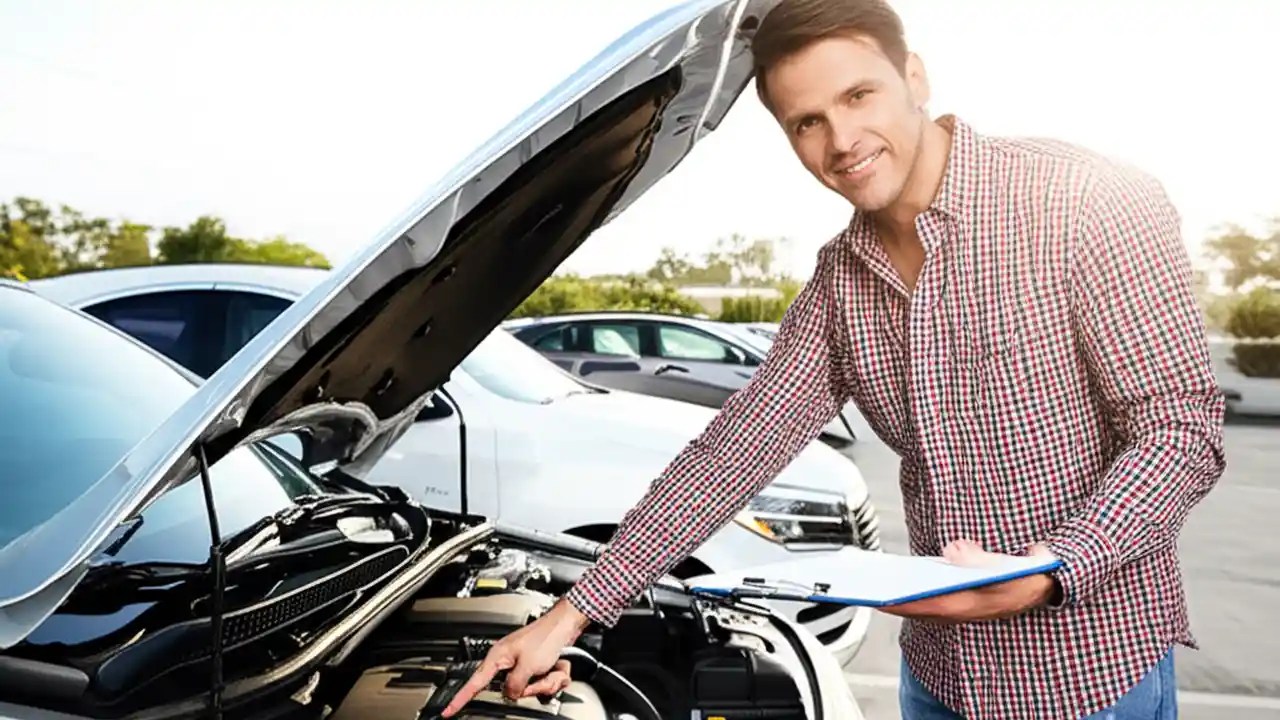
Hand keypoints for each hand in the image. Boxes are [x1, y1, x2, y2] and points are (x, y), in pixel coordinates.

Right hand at [441, 598, 590, 716]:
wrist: (565, 625)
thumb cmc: (546, 637)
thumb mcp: (527, 665)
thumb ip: (514, 686)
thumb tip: (509, 695)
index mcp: (498, 657)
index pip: (474, 683)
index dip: (460, 699)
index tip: (448, 710)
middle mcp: (507, 660)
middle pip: (511, 690)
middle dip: (531, 687)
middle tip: (540, 675)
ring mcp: (521, 664)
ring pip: (530, 688)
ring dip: (545, 681)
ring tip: (551, 668)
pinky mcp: (534, 666)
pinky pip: (541, 682)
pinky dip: (551, 677)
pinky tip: (556, 668)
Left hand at [878, 539, 1058, 622]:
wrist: (1047, 581)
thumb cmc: (1026, 574)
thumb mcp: (1008, 566)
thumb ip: (980, 560)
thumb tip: (952, 552)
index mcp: (974, 604)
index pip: (931, 606)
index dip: (904, 604)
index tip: (880, 600)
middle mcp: (965, 608)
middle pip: (922, 608)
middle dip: (895, 602)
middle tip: (868, 593)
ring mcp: (963, 604)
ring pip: (926, 604)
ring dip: (903, 598)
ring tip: (878, 584)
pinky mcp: (963, 597)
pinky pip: (933, 597)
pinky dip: (916, 591)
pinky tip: (901, 579)